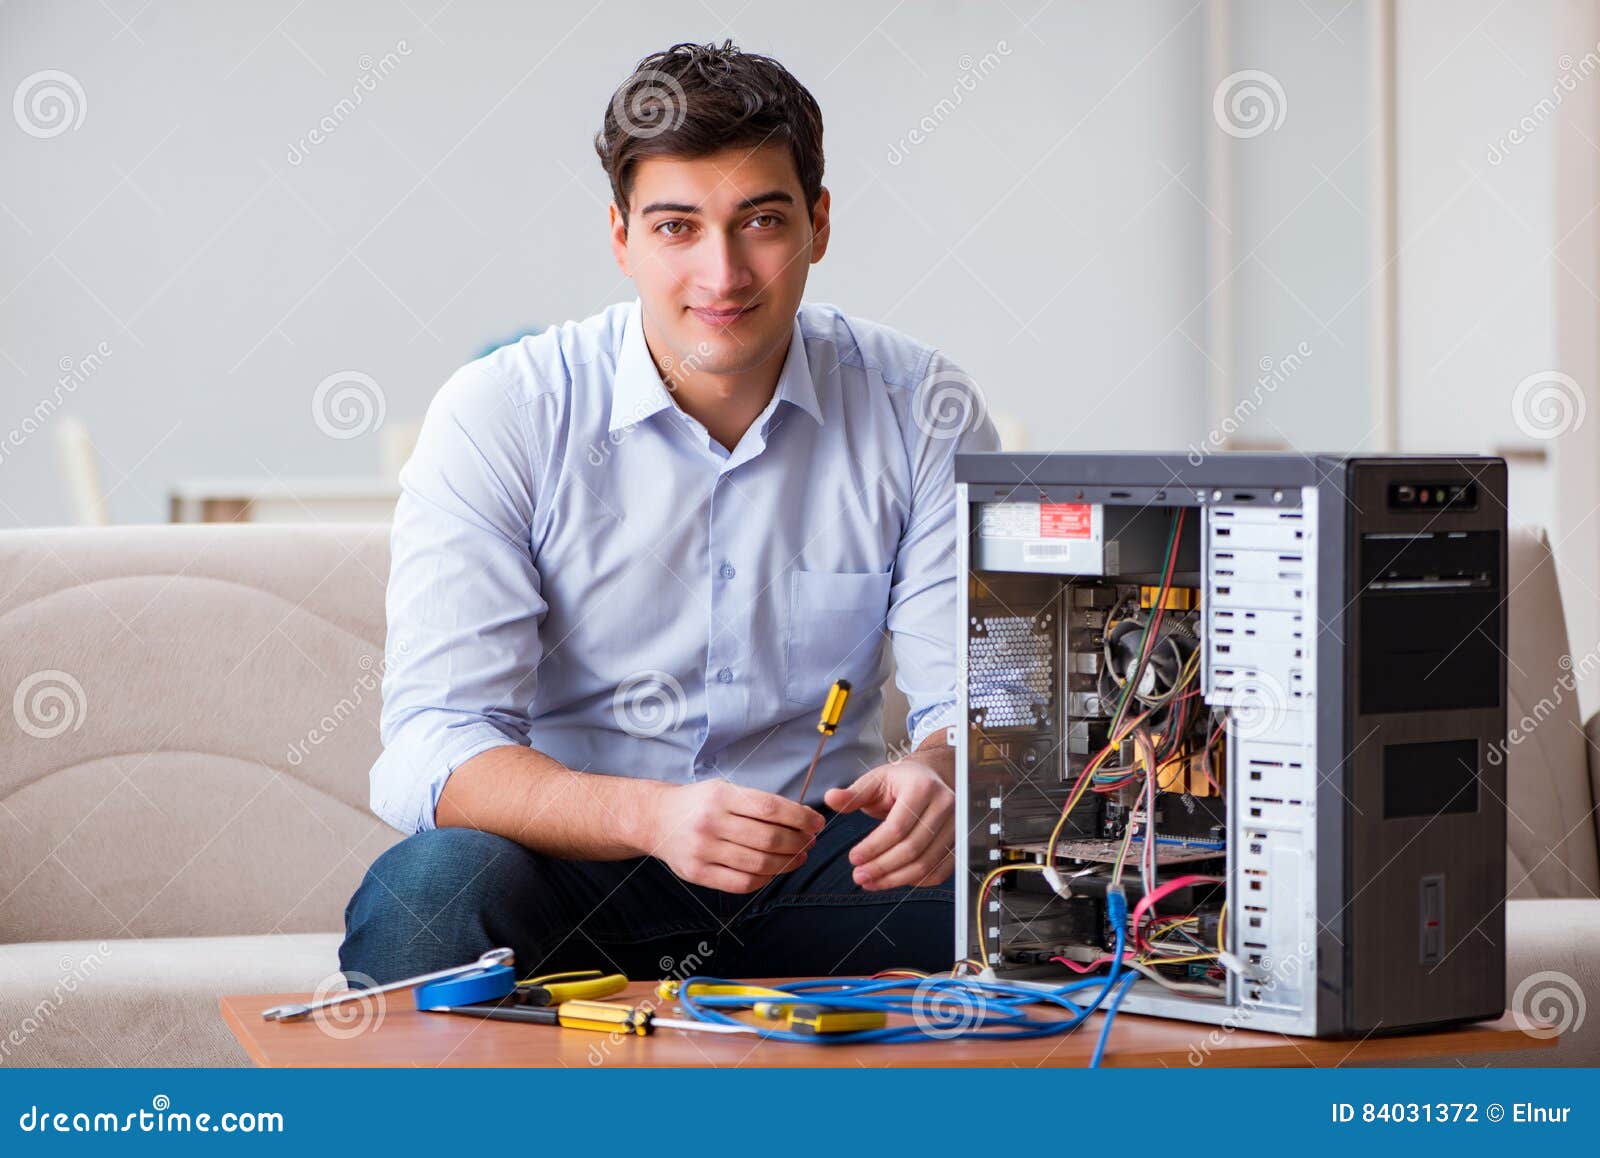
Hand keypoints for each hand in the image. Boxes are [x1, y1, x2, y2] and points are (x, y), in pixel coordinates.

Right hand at [644, 779, 823, 893]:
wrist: (656, 819)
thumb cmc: (700, 804)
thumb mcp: (725, 790)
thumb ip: (758, 803)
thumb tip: (802, 817)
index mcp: (720, 797)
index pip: (770, 808)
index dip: (800, 817)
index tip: (817, 823)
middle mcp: (710, 823)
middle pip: (769, 838)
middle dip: (798, 842)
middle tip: (810, 841)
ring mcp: (702, 851)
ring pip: (759, 864)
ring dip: (787, 863)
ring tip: (799, 856)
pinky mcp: (697, 874)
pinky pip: (741, 883)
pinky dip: (765, 879)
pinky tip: (774, 871)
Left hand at [824, 759, 954, 890]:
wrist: (932, 778)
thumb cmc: (901, 781)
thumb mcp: (875, 781)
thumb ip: (853, 794)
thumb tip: (831, 798)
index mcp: (922, 787)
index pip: (897, 827)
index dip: (873, 847)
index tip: (853, 859)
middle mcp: (945, 806)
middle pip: (912, 849)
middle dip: (881, 867)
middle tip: (859, 876)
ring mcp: (957, 826)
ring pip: (926, 865)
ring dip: (895, 879)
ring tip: (871, 882)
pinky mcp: (959, 843)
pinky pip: (939, 872)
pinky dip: (916, 881)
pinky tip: (894, 880)